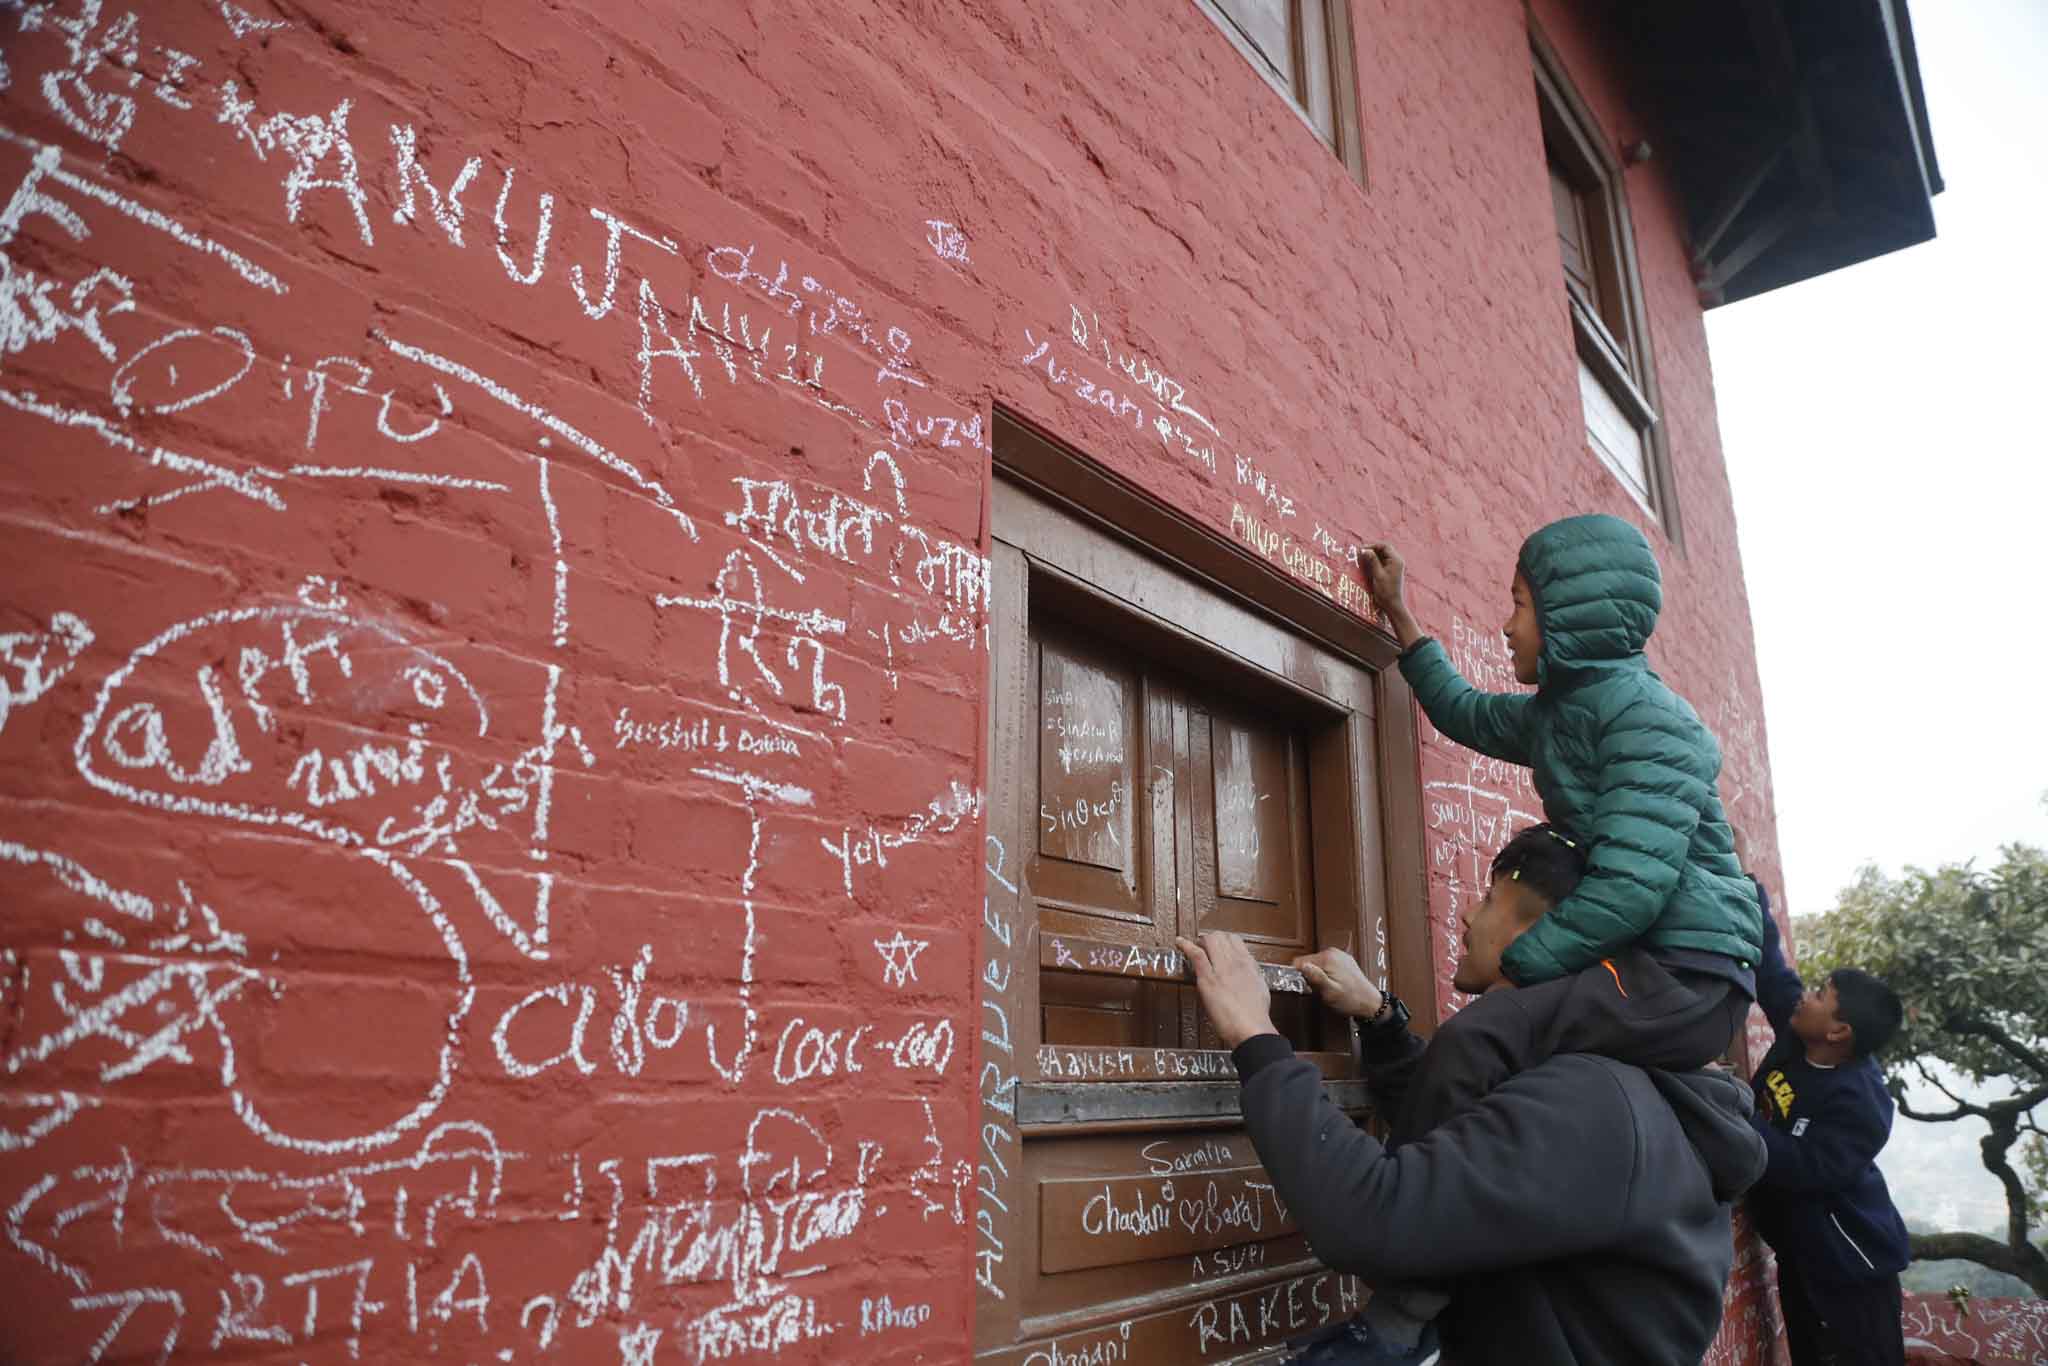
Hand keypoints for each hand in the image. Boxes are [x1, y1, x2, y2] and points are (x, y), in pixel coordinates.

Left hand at [1176, 932, 1278, 1048]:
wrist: (1251, 1028)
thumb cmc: (1256, 1015)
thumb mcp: (1260, 989)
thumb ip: (1252, 976)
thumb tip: (1247, 970)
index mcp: (1248, 965)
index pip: (1235, 940)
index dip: (1224, 939)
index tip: (1219, 945)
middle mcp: (1235, 962)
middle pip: (1221, 937)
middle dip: (1211, 939)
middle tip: (1204, 946)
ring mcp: (1221, 969)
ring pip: (1209, 941)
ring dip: (1200, 942)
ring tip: (1194, 946)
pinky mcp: (1208, 979)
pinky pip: (1196, 955)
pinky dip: (1185, 945)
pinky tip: (1179, 942)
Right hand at [1291, 947, 1381, 1018]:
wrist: (1370, 1003)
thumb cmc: (1351, 999)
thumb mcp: (1329, 992)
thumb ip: (1315, 977)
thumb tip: (1301, 965)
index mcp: (1328, 958)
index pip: (1300, 961)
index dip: (1300, 976)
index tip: (1307, 986)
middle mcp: (1333, 952)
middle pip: (1309, 962)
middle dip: (1310, 975)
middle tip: (1320, 989)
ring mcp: (1340, 955)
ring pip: (1317, 964)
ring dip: (1319, 975)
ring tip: (1329, 987)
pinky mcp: (1344, 960)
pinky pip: (1327, 964)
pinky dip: (1327, 973)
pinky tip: (1335, 983)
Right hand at [1359, 545, 1421, 646]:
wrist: (1393, 605)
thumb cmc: (1386, 591)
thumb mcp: (1378, 575)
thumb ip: (1372, 561)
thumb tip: (1365, 550)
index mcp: (1396, 560)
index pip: (1385, 546)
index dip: (1372, 546)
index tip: (1361, 550)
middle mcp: (1397, 561)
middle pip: (1384, 549)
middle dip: (1372, 549)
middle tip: (1360, 553)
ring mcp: (1395, 566)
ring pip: (1383, 555)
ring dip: (1373, 555)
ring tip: (1362, 558)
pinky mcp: (1391, 570)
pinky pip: (1383, 561)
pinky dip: (1375, 560)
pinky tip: (1368, 563)